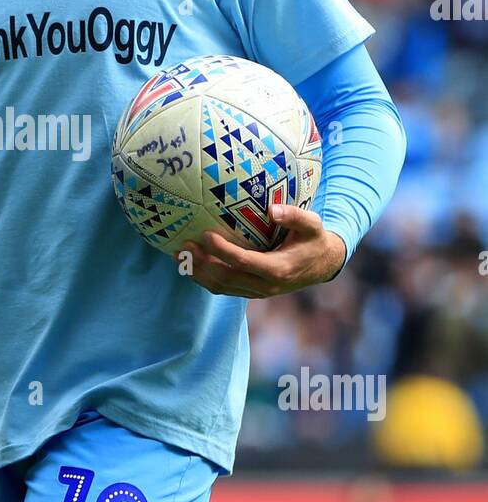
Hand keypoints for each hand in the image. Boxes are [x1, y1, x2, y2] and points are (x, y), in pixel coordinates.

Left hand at [173, 203, 346, 297]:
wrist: (321, 266)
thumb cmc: (314, 240)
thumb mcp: (312, 224)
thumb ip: (295, 216)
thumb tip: (272, 209)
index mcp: (278, 269)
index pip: (243, 262)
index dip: (222, 250)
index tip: (205, 234)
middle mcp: (265, 286)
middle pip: (226, 278)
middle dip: (201, 263)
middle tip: (184, 244)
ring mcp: (256, 292)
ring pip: (220, 287)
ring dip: (198, 272)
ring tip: (179, 254)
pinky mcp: (250, 292)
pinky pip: (223, 289)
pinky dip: (204, 278)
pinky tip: (190, 264)